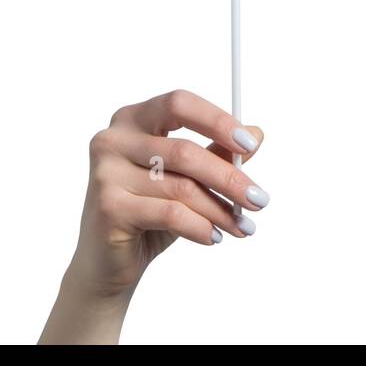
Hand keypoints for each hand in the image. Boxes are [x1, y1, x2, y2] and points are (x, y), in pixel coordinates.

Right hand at [40, 90, 266, 342]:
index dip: (217, 121)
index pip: (179, 103)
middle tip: (260, 200)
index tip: (250, 144)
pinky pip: (170, 214)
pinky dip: (200, 227)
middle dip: (229, 178)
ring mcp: (106, 173)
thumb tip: (257, 132)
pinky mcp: (109, 208)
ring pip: (181, 188)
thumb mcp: (186, 178)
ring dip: (220, 210)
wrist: (107, 261)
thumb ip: (215, 153)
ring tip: (242, 227)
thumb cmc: (149, 211)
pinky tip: (214, 237)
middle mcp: (113, 140)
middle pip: (185, 151)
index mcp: (133, 119)